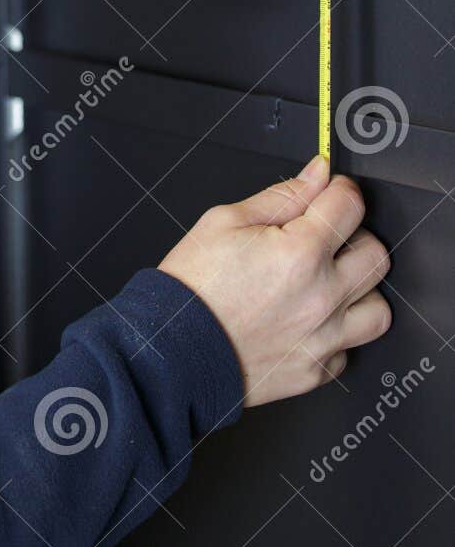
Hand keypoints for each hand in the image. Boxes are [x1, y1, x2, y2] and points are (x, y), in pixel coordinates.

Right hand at [159, 154, 390, 405]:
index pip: (351, 204)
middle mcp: (322, 297)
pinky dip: (335, 334)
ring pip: (378, 307)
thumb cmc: (191, 287)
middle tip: (321, 239)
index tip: (328, 193)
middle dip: (352, 237)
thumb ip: (282, 196)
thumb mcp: (224, 221)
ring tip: (324, 285)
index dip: (338, 190)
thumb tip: (317, 174)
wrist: (169, 350)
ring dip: (357, 290)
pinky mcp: (315, 371)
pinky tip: (308, 321)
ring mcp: (323, 339)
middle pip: (375, 253)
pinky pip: (350, 349)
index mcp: (301, 253)